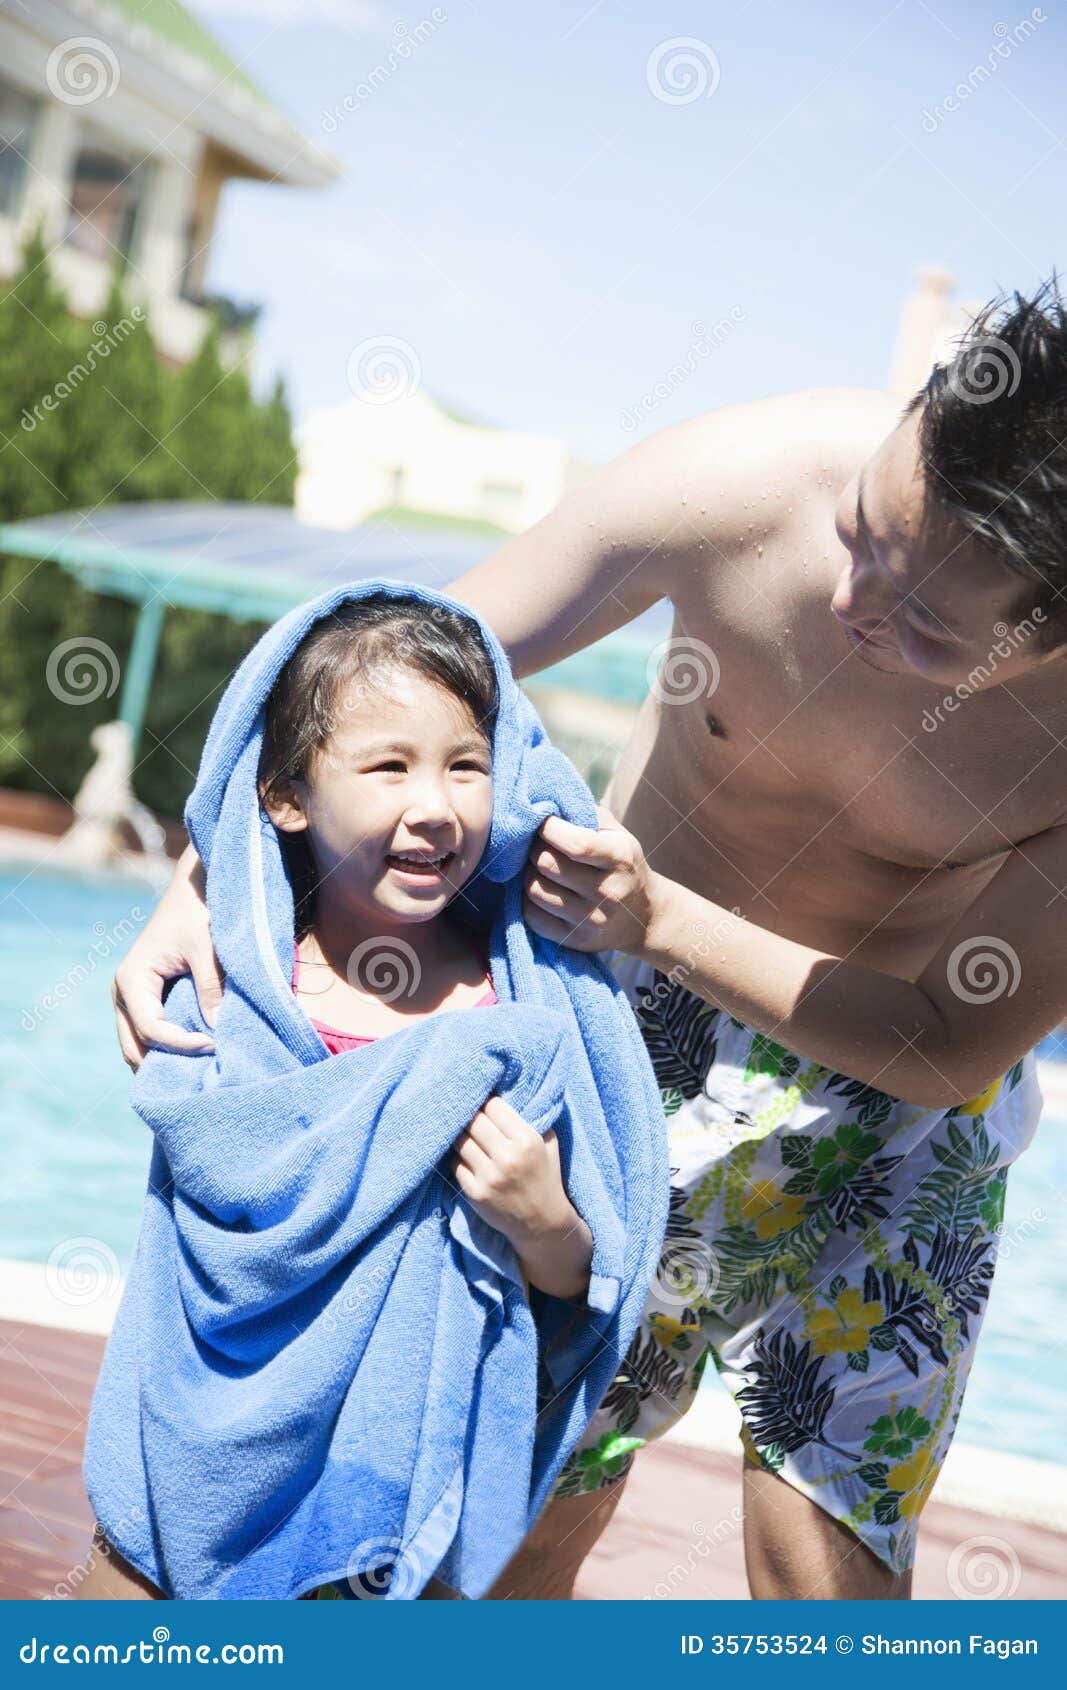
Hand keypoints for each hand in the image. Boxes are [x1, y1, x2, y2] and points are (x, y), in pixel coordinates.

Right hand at [112, 845, 222, 1067]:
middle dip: (163, 1064)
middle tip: (199, 1072)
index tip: (213, 1044)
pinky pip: (147, 1034)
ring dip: (161, 1061)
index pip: (151, 1028)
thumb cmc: (196, 914)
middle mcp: (122, 991)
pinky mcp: (143, 999)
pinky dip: (163, 1049)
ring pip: (137, 1044)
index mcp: (131, 979)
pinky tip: (189, 1058)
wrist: (191, 892)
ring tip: (194, 1072)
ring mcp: (129, 998)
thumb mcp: (206, 948)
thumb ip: (210, 986)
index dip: (180, 1043)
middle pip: (134, 1046)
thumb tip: (216, 1028)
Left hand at [452, 1096, 593, 1301]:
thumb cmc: (545, 1174)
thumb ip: (531, 1116)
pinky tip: (464, 1153)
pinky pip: (455, 1163)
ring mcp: (489, 1177)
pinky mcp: (474, 1193)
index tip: (483, 1099)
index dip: (486, 1100)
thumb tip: (505, 1089)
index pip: (493, 1106)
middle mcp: (507, 1158)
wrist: (542, 1222)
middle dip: (469, 1113)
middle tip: (466, 1109)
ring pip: (460, 1140)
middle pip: (473, 1120)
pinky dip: (458, 1155)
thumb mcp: (547, 1142)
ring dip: (459, 1133)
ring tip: (463, 1129)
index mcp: (527, 1140)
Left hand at [522, 804, 659, 954]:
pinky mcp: (575, 940)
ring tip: (538, 867)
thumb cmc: (623, 864)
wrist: (645, 916)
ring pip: (534, 889)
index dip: (548, 828)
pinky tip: (541, 889)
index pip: (574, 843)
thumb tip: (544, 801)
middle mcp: (607, 892)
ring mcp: (591, 919)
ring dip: (528, 873)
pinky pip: (532, 915)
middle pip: (546, 864)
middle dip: (534, 848)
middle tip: (537, 845)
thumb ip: (585, 813)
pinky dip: (528, 899)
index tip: (543, 822)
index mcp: (620, 859)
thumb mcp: (618, 834)